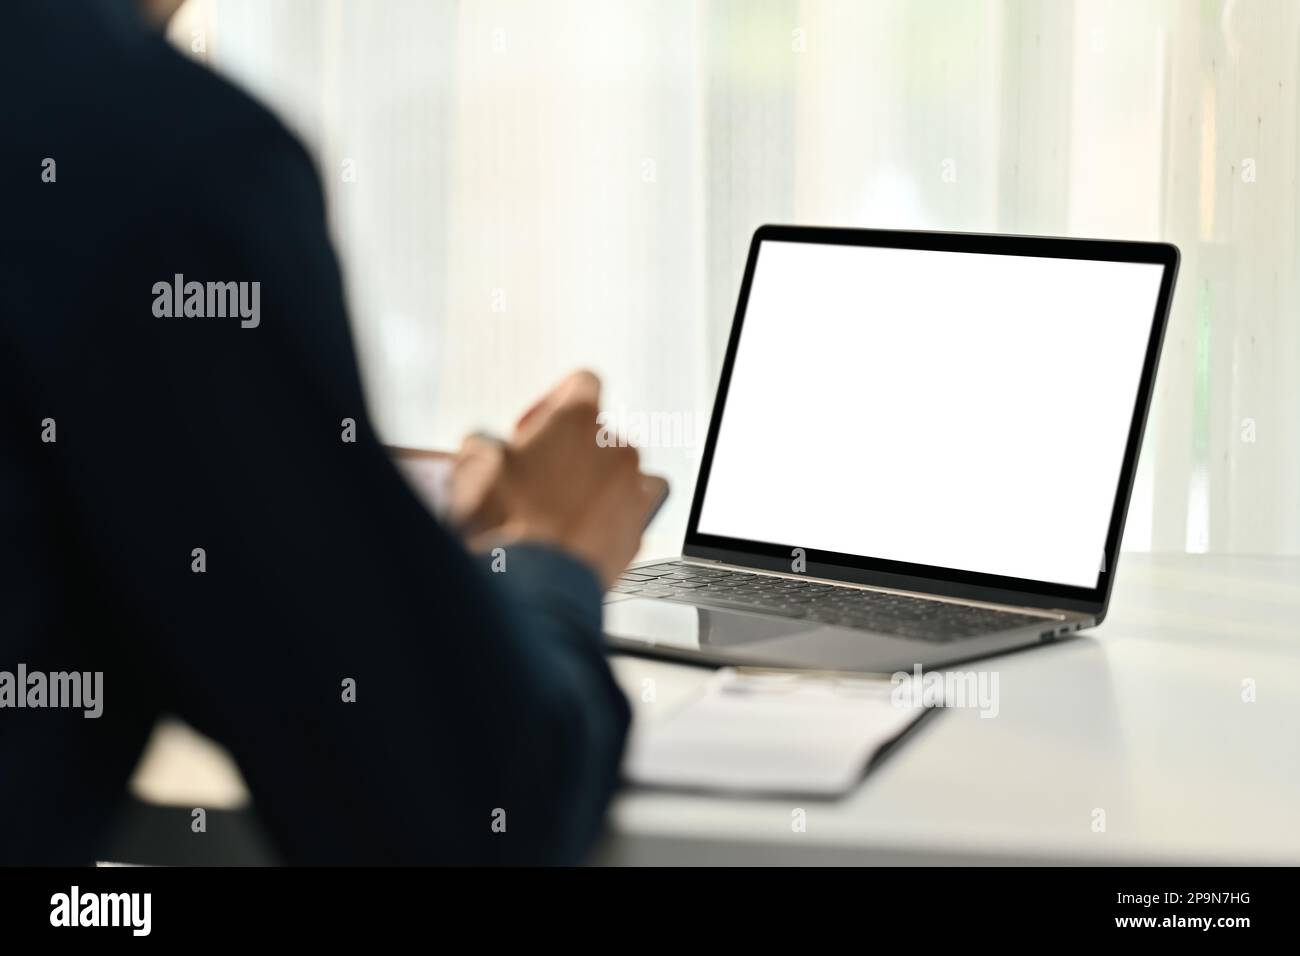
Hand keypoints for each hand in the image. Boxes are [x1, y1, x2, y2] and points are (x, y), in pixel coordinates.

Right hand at [448, 370, 665, 588]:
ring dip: (589, 486)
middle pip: (597, 436)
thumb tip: (485, 449)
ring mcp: (634, 490)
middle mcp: (617, 448)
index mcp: (579, 420)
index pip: (582, 383)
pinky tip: (571, 537)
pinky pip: (625, 513)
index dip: (552, 404)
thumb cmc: (508, 525)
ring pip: (614, 475)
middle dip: (568, 452)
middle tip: (535, 479)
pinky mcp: (639, 530)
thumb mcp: (473, 468)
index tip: (534, 431)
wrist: (535, 587)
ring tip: (554, 512)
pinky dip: (604, 519)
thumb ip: (484, 444)